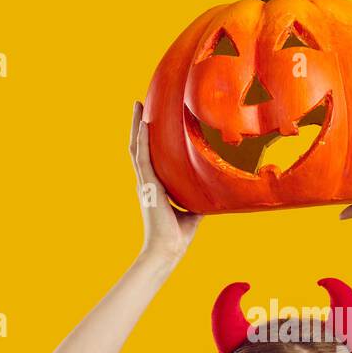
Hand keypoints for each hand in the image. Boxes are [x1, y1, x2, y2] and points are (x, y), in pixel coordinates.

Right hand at [130, 100, 202, 263]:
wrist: (168, 249)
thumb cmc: (178, 235)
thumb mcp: (193, 210)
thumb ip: (199, 198)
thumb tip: (215, 191)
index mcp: (155, 185)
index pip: (149, 155)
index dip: (148, 138)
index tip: (150, 120)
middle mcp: (147, 181)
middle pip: (139, 146)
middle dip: (138, 125)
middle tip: (140, 104)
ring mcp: (145, 182)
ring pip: (136, 147)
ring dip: (136, 125)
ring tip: (137, 105)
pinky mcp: (148, 185)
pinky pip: (142, 157)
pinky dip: (142, 140)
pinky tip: (143, 124)